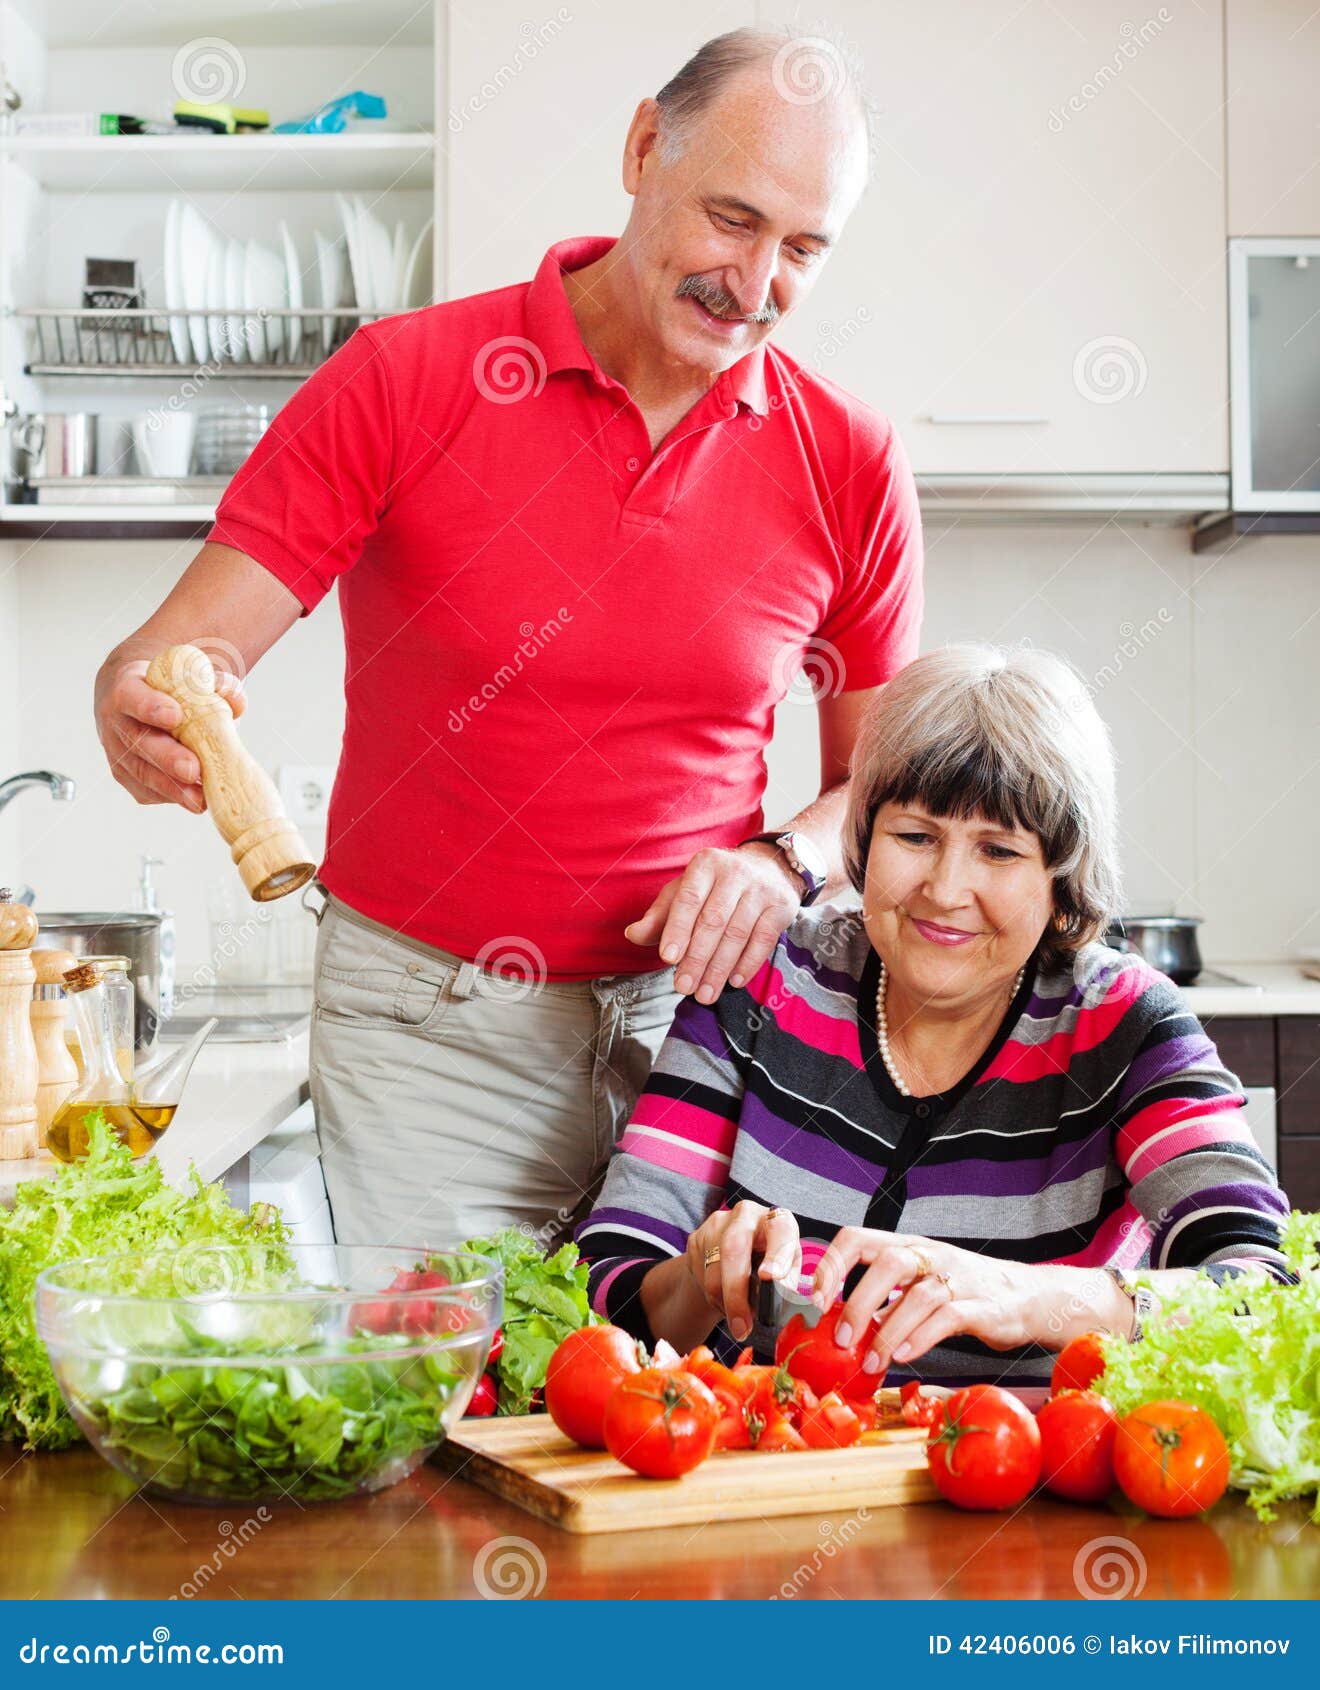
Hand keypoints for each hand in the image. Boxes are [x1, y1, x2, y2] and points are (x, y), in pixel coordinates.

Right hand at [95, 656, 245, 811]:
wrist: (136, 700)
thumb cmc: (168, 688)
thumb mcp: (189, 676)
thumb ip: (215, 684)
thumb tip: (238, 703)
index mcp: (126, 690)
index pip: (132, 697)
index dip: (151, 707)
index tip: (175, 716)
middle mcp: (116, 723)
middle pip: (139, 742)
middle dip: (167, 758)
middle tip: (192, 769)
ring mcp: (117, 753)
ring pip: (142, 773)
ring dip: (172, 788)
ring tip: (199, 799)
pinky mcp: (126, 777)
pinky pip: (146, 790)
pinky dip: (171, 796)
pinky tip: (194, 799)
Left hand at [624, 843, 802, 1001]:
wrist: (770, 867)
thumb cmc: (716, 886)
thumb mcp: (685, 891)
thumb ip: (660, 915)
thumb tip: (632, 935)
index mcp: (705, 865)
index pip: (688, 899)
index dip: (677, 929)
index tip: (667, 959)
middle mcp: (734, 873)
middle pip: (713, 921)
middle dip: (697, 958)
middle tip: (683, 987)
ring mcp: (761, 889)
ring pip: (738, 934)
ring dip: (719, 969)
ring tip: (705, 994)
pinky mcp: (781, 907)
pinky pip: (764, 940)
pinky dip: (748, 964)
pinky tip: (734, 981)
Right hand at [685, 1201, 800, 1342]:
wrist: (735, 1251)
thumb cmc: (771, 1261)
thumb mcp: (788, 1268)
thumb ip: (789, 1283)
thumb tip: (787, 1304)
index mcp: (777, 1219)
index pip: (779, 1230)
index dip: (775, 1254)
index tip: (771, 1278)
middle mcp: (746, 1214)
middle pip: (734, 1249)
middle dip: (736, 1293)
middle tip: (742, 1326)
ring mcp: (717, 1223)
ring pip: (713, 1269)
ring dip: (724, 1302)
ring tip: (738, 1318)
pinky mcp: (697, 1237)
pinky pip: (700, 1275)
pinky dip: (712, 1297)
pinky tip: (724, 1299)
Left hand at [811, 1227, 1032, 1375]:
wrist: (1025, 1297)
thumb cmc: (961, 1292)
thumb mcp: (918, 1285)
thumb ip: (884, 1302)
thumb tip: (839, 1328)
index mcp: (907, 1246)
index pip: (858, 1238)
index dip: (832, 1265)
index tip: (814, 1301)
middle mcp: (930, 1256)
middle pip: (888, 1262)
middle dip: (857, 1301)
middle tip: (842, 1338)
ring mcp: (958, 1279)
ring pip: (918, 1296)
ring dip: (888, 1332)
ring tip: (871, 1362)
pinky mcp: (983, 1306)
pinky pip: (948, 1318)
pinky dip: (921, 1338)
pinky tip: (904, 1357)